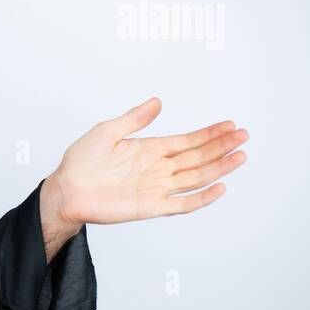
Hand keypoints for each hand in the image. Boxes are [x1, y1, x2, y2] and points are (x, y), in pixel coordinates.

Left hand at [45, 97, 247, 227]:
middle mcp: (157, 169)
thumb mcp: (107, 132)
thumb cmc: (80, 162)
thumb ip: (135, 119)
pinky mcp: (150, 207)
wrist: (65, 190)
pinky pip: (182, 204)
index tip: (230, 125)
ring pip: (195, 178)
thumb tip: (158, 102)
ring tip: (240, 156)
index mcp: (149, 150)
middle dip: (221, 146)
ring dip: (218, 168)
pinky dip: (201, 197)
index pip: (187, 141)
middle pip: (197, 157)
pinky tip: (219, 187)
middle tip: (244, 136)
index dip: (209, 134)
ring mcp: (156, 188)